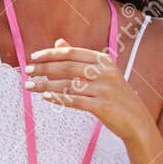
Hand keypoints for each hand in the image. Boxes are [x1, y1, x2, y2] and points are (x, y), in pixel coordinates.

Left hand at [27, 41, 154, 148]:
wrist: (136, 121)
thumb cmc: (114, 95)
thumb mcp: (102, 73)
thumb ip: (80, 58)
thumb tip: (58, 42)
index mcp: (104, 61)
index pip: (71, 53)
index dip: (50, 54)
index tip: (33, 57)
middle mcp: (105, 73)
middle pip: (67, 67)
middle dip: (43, 68)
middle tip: (27, 70)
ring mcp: (104, 89)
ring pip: (67, 84)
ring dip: (44, 84)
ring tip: (29, 85)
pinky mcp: (102, 106)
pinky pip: (74, 100)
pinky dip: (58, 98)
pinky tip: (44, 96)